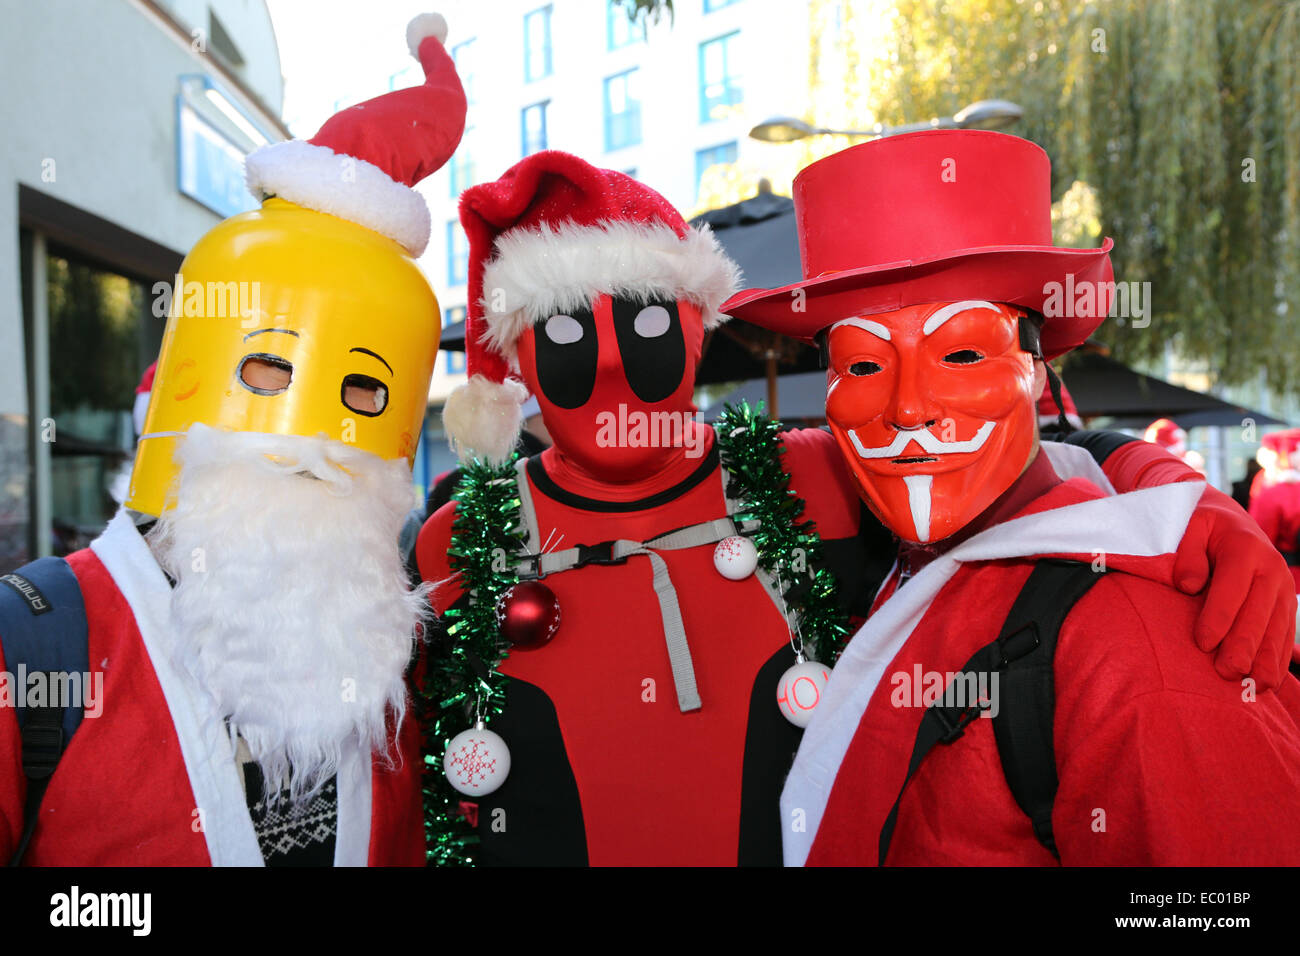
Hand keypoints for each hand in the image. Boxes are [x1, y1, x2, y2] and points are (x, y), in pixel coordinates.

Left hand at [1173, 485, 1297, 691]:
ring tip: (1253, 685)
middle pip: (1258, 614)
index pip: (1231, 589)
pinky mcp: (1287, 605)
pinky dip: (1279, 659)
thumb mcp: (1189, 527)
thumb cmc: (1202, 529)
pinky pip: (1285, 634)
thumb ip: (1186, 554)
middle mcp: (1271, 569)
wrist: (1231, 523)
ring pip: (1276, 629)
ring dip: (1265, 659)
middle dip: (1243, 646)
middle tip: (1227, 672)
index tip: (1202, 644)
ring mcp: (1284, 589)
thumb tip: (1188, 586)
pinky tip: (1269, 681)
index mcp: (1245, 549)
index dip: (1218, 619)